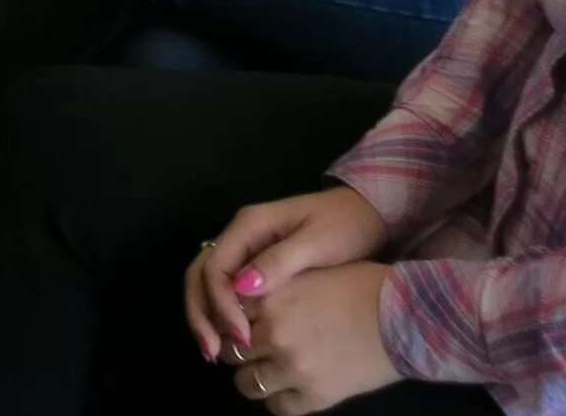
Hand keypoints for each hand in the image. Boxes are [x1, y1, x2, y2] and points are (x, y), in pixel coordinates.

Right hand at [185, 186, 389, 363]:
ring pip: (208, 283)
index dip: (221, 303)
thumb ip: (279, 261)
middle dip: (201, 313)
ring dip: (206, 317)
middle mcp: (239, 236)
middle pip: (200, 274)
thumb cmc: (344, 225)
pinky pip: (226, 290)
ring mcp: (245, 250)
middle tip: (212, 352)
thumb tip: (243, 288)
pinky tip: (232, 341)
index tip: (243, 336)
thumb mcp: (317, 243)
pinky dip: (222, 315)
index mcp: (249, 225)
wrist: (365, 213)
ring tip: (215, 353)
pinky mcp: (255, 265)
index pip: (215, 266)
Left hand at [233, 263, 400, 409]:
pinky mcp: (314, 397)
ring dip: (252, 376)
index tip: (234, 322)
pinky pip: (277, 407)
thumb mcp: (308, 270)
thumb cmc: (360, 284)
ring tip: (269, 367)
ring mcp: (292, 368)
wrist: (403, 318)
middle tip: (251, 346)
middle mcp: (274, 333)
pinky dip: (278, 398)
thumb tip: (241, 293)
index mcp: (270, 296)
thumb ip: (271, 283)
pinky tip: (290, 386)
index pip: (224, 313)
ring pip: (246, 383)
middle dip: (237, 348)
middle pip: (229, 349)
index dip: (226, 318)